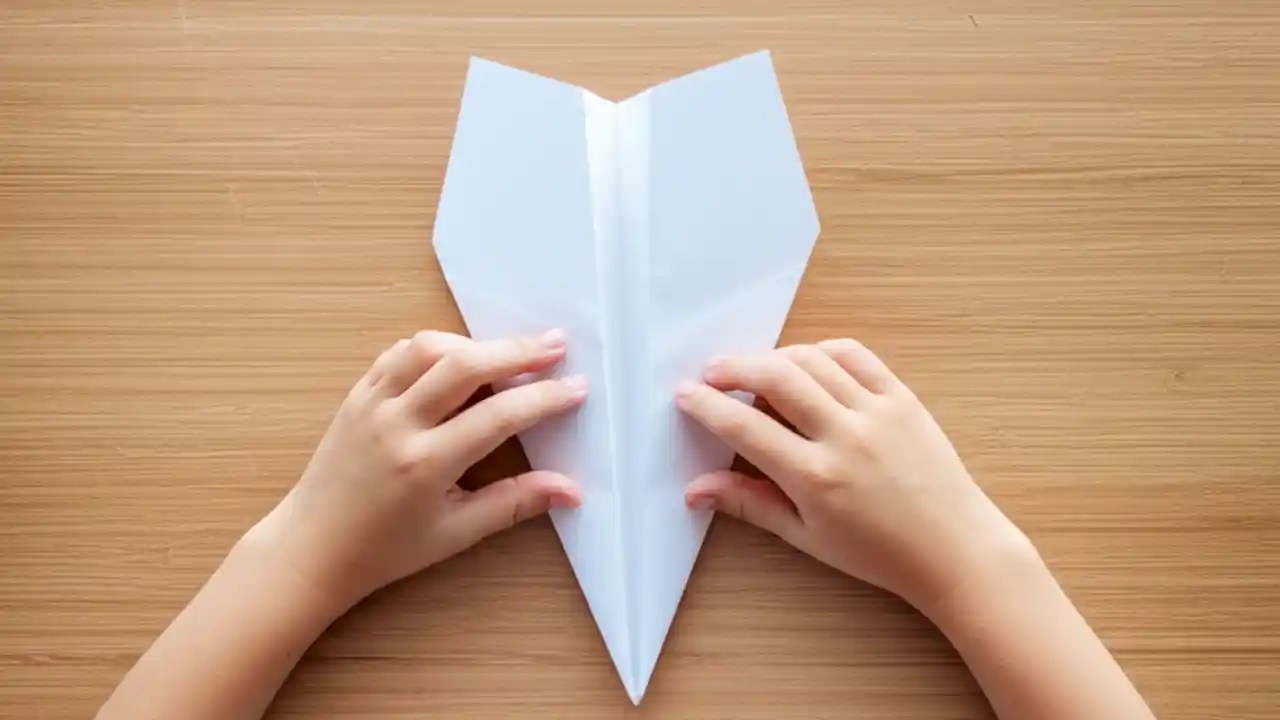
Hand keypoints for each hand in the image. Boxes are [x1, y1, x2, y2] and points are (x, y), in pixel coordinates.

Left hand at [245, 329, 586, 608]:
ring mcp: (371, 404)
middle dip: (517, 351)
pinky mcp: (356, 394)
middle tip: (556, 345)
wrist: (312, 548)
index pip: (498, 416)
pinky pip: (399, 353)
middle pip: (465, 365)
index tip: (576, 388)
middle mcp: (396, 424)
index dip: (544, 398)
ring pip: (428, 346)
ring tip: (508, 354)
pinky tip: (458, 358)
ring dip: (473, 343)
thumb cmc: (385, 550)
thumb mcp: (456, 534)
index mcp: (424, 464)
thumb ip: (515, 503)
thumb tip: (571, 490)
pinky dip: (435, 348)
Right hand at [677, 338, 1033, 612]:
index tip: (686, 394)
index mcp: (816, 478)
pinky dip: (822, 350)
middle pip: (775, 379)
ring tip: (754, 369)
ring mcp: (878, 412)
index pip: (745, 428)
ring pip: (812, 359)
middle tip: (711, 372)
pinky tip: (805, 362)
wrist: (953, 548)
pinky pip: (855, 355)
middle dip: (733, 367)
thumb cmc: (878, 552)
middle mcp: (845, 437)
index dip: (708, 406)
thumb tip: (695, 490)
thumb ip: (750, 504)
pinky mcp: (903, 398)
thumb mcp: (806, 536)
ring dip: (774, 356)